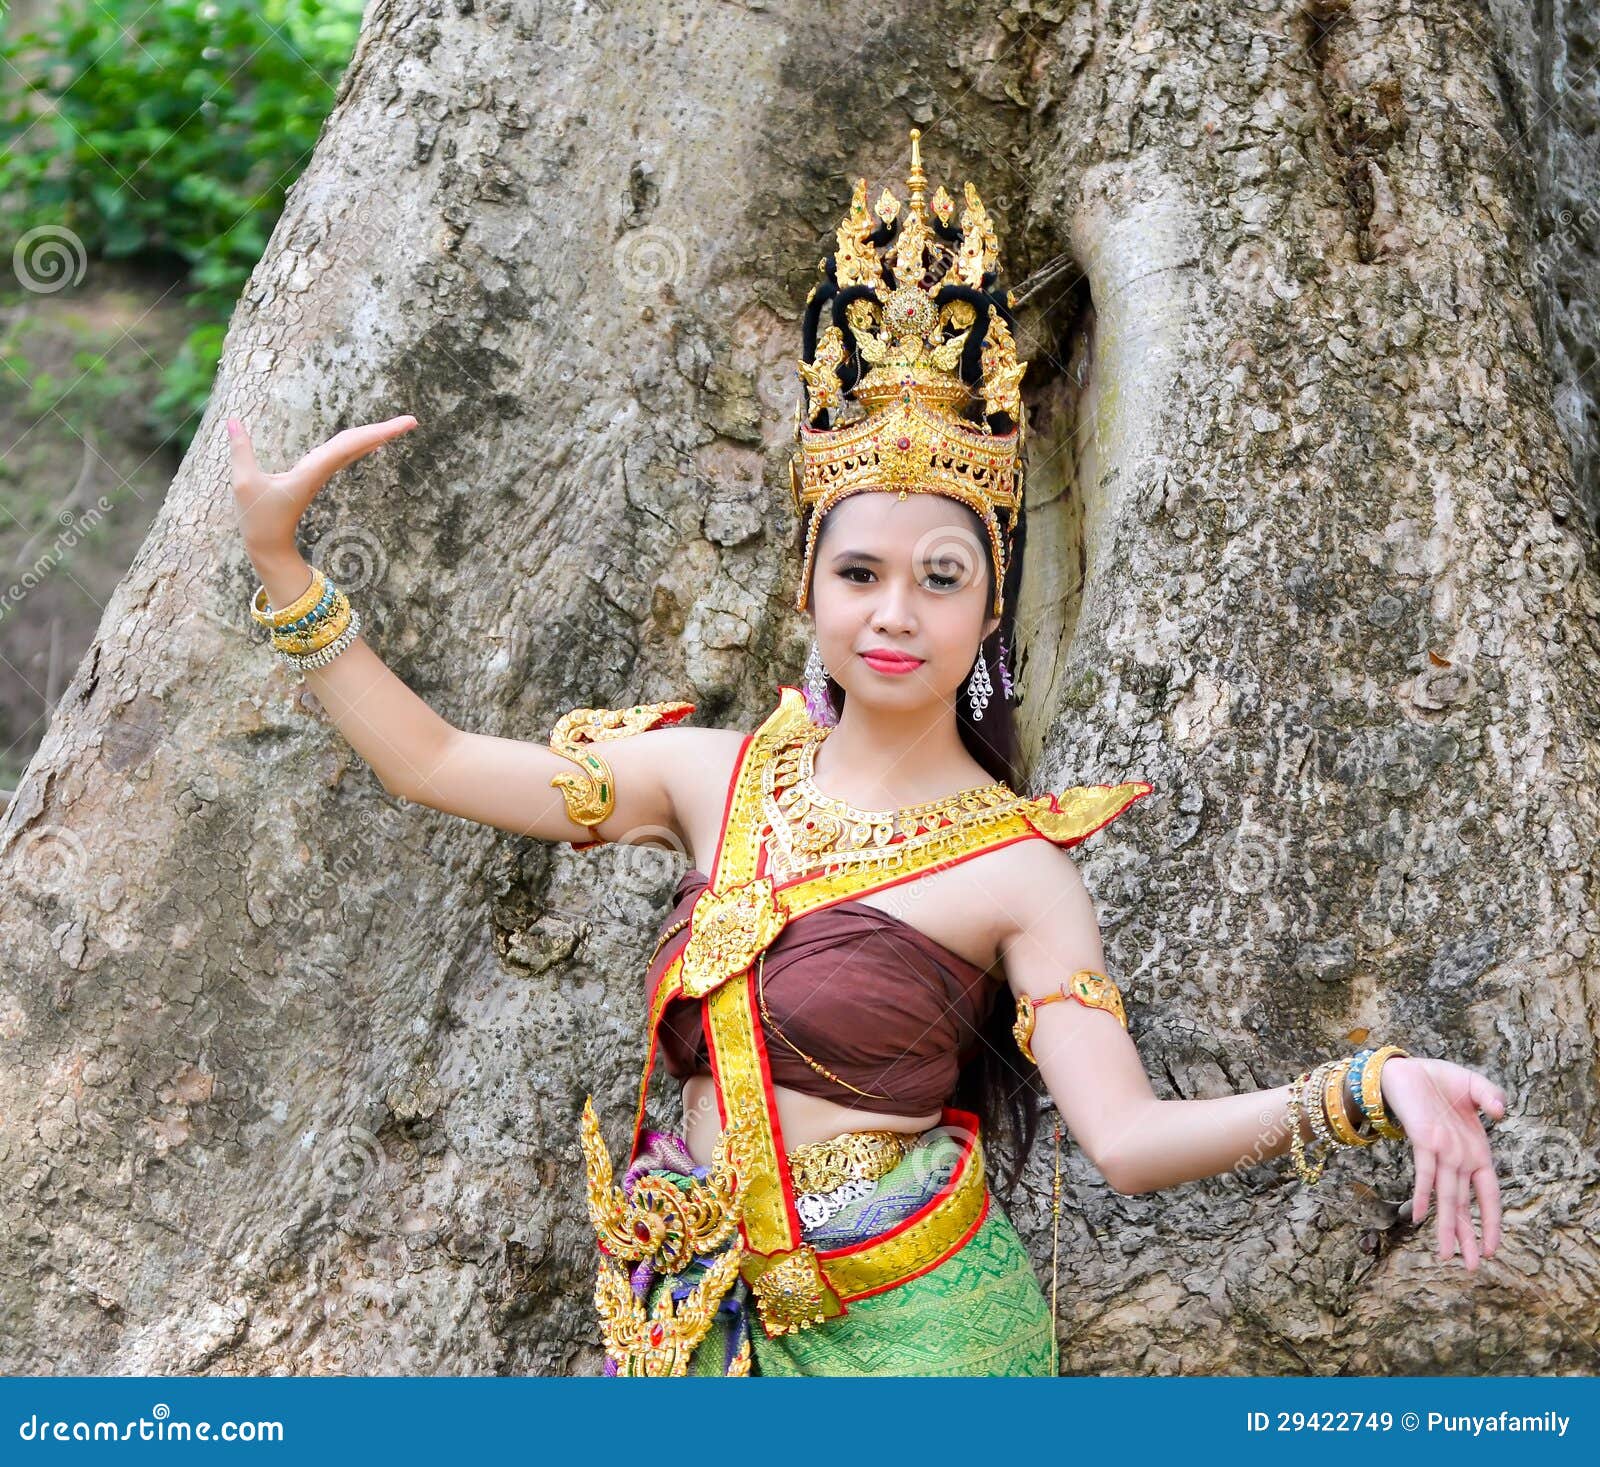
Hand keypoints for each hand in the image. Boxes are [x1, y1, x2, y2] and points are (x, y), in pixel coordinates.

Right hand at [228, 414, 416, 555]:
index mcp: (314, 471)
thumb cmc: (257, 519)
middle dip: (386, 431)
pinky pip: (342, 454)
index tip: (406, 424)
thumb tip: (232, 419)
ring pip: (352, 449)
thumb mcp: (244, 484)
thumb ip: (240, 451)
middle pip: (359, 444)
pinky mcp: (314, 476)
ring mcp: (320, 474)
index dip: (378, 432)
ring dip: (374, 435)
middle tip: (413, 420)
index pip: (351, 444)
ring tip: (398, 426)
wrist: (268, 547)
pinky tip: (371, 440)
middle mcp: (323, 470)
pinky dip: (358, 443)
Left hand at [1379, 1055, 1505, 1270]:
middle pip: (1465, 1205)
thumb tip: (1501, 1111)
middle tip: (1471, 1269)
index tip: (1493, 1249)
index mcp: (1476, 1152)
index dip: (1492, 1221)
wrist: (1405, 1067)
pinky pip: (1425, 1173)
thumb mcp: (1474, 1085)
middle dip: (1468, 1238)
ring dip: (1446, 1227)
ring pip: (1446, 1197)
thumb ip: (1491, 1096)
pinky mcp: (1422, 1141)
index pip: (1489, 1195)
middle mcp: (1459, 1159)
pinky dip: (1423, 1195)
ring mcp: (1440, 1153)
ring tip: (1446, 1256)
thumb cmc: (1440, 1080)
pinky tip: (1420, 1218)